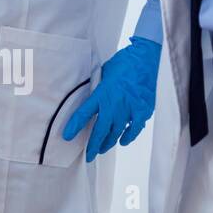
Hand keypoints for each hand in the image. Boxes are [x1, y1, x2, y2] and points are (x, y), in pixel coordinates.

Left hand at [63, 36, 159, 161]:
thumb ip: (98, 87)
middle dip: (93, 144)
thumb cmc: (123, 62)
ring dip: (108, 142)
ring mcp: (130, 108)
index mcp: (102, 93)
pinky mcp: (143, 110)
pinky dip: (128, 136)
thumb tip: (91, 96)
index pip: (84, 113)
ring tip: (101, 149)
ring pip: (117, 131)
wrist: (145, 57)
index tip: (67, 137)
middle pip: (101, 129)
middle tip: (88, 155)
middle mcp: (115, 103)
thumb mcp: (103, 73)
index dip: (75, 126)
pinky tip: (122, 141)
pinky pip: (135, 128)